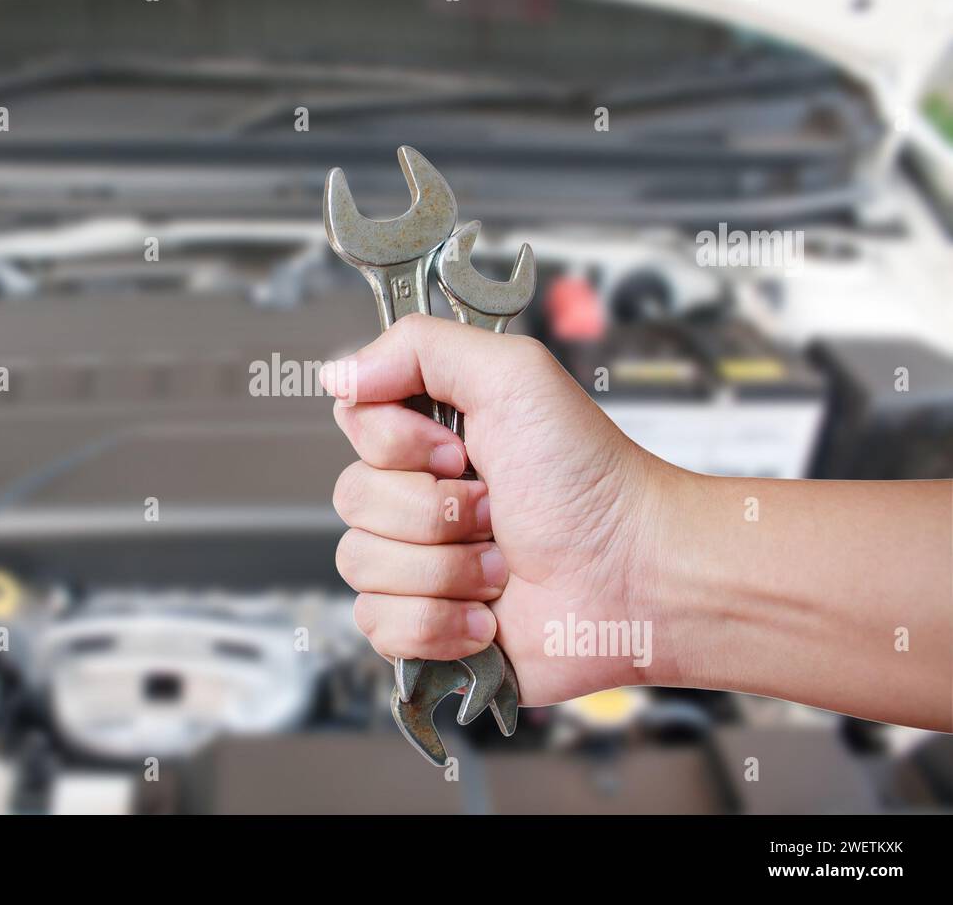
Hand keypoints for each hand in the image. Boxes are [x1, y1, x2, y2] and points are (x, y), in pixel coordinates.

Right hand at [323, 314, 666, 705]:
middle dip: (434, 512)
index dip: (398, 443)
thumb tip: (337, 373)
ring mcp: (419, 563)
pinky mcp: (426, 626)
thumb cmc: (592, 481)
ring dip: (444, 569)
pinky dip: (439, 622)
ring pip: (360, 564)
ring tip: (501, 565)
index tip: (458, 450)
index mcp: (431, 434)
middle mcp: (420, 495)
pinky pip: (378, 624)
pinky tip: (487, 614)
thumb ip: (419, 347)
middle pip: (351, 497)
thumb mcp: (514, 376)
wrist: (635, 578)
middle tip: (496, 511)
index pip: (353, 424)